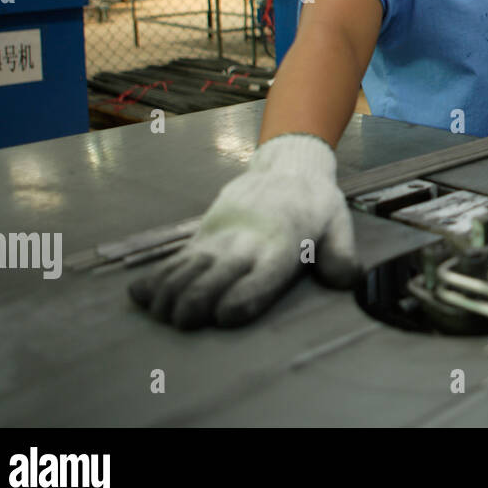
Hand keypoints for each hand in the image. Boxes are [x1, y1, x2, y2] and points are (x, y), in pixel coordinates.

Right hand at [128, 134, 359, 328]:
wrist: (286, 165)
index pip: (263, 273)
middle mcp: (247, 242)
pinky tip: (140, 295)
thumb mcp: (339, 223)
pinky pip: (175, 259)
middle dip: (197, 300)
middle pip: (216, 275)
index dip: (244, 295)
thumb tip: (348, 281)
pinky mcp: (204, 235)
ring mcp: (221, 237)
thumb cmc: (316, 203)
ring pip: (188, 267)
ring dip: (171, 293)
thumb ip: (341, 254)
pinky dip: (156, 277)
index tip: (225, 316)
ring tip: (163, 316)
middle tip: (186, 323)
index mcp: (284, 243)